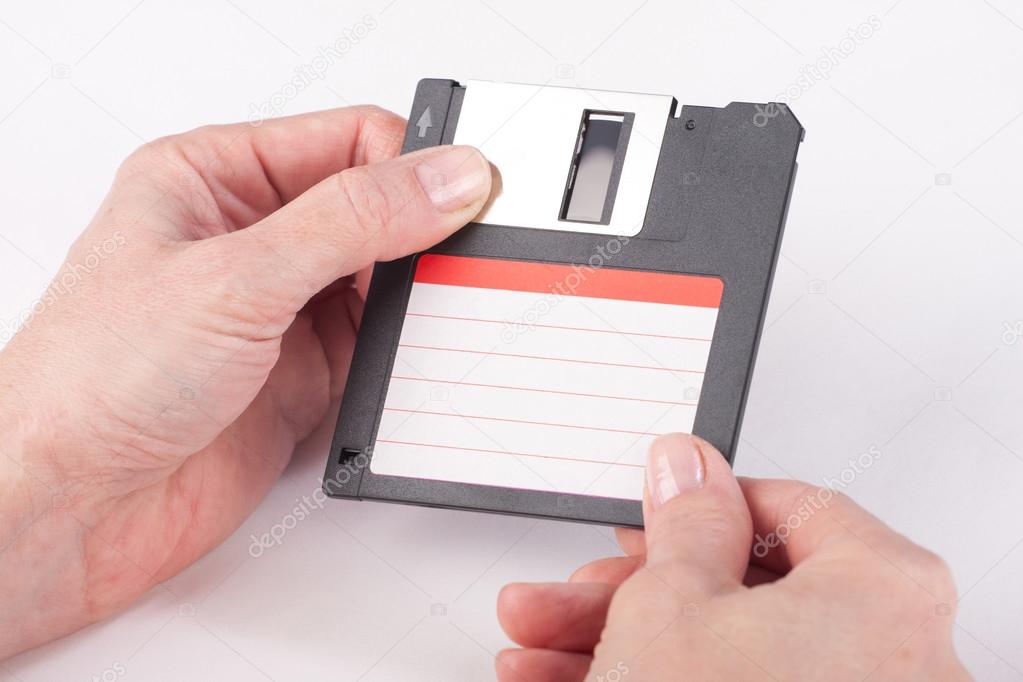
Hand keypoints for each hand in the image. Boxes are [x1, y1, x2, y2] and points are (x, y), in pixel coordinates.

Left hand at [0, 106, 490, 657]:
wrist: (69, 510)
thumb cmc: (92, 384)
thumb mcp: (233, 278)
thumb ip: (351, 222)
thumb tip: (444, 179)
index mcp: (214, 180)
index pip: (346, 141)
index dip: (411, 163)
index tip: (463, 197)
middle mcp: (252, 240)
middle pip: (374, 209)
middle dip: (422, 234)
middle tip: (462, 259)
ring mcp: (280, 310)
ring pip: (385, 281)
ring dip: (417, 298)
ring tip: (434, 316)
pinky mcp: (303, 375)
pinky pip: (381, 348)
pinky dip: (408, 354)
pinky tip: (410, 362)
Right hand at [497, 434, 970, 680]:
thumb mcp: (673, 603)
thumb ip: (683, 520)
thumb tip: (689, 465)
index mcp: (882, 588)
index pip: (787, 507)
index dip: (698, 507)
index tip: (646, 520)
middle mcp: (888, 656)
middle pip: (737, 593)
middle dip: (625, 592)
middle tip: (567, 597)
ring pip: (720, 653)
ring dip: (618, 644)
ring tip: (538, 647)